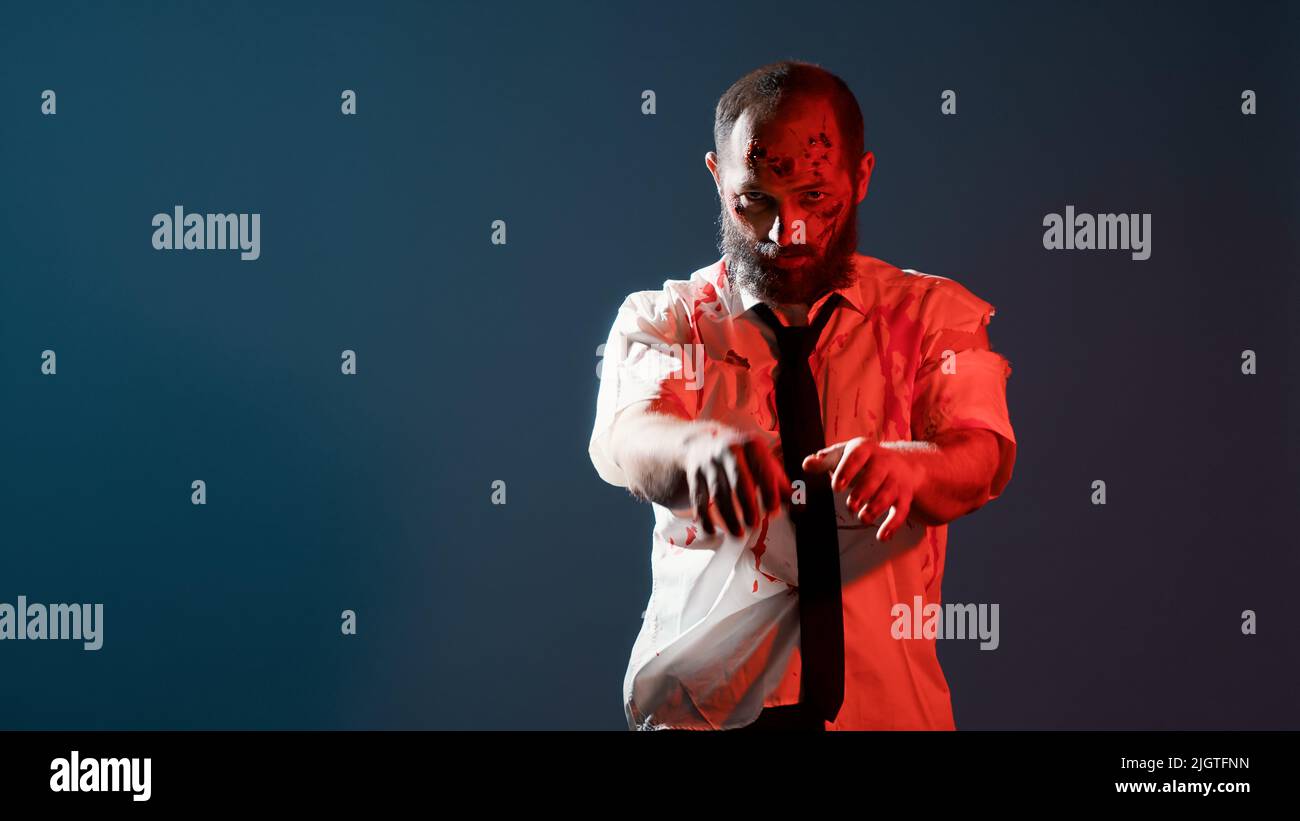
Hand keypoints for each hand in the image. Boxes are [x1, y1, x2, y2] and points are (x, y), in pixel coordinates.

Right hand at [680, 425, 789, 537]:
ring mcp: (709, 463)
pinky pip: (699, 499)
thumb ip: (780, 483)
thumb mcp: (762, 462)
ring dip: (728, 515)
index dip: (769, 491)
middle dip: (747, 504)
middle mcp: (729, 451)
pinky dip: (705, 517)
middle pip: (739, 480)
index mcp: (752, 446)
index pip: (763, 469)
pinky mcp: (695, 476)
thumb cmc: (741, 458)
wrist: (702, 443)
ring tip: (738, 533)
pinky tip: (712, 531)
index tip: (773, 511)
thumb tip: (799, 505)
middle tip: (754, 524)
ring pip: (718, 492)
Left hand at [802, 437, 925, 540]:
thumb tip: (807, 464)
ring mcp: (896, 480)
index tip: (836, 487)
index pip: (857, 457)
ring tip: (863, 518)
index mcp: (865, 449)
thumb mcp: (843, 455)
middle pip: (876, 476)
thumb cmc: (863, 460)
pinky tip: (882, 536)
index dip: (847, 471)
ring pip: (889, 493)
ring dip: (877, 507)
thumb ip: (824, 461)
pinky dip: (892, 525)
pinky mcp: (904, 496)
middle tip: (850, 506)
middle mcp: (884, 462)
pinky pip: (901, 511)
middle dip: (864, 492)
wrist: (902, 463)